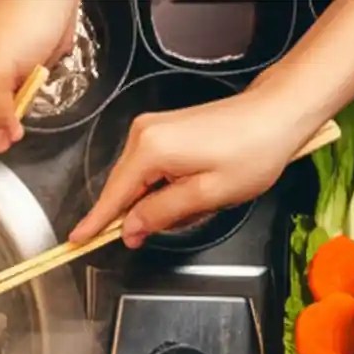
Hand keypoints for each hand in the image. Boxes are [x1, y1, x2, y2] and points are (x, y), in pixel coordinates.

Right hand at [70, 86, 312, 247]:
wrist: (278, 112)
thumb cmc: (252, 152)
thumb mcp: (208, 194)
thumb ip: (162, 213)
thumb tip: (129, 228)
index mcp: (150, 150)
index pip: (114, 195)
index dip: (97, 222)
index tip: (75, 241)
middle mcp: (142, 134)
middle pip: (124, 188)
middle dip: (140, 214)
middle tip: (176, 225)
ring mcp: (151, 128)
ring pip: (139, 180)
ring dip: (159, 200)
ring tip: (200, 203)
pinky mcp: (163, 129)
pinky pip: (151, 168)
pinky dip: (165, 186)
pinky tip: (194, 190)